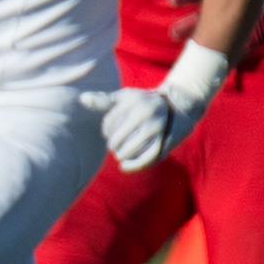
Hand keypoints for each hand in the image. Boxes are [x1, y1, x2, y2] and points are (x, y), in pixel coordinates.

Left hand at [81, 45, 229, 174]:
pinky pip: (148, 157)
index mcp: (133, 101)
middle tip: (113, 147)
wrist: (180, 105)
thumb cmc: (145, 101)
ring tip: (120, 156)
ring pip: (132, 148)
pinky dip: (135, 165)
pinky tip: (124, 167)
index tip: (108, 133)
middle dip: (114, 145)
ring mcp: (158, 127)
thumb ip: (104, 100)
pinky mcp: (168, 140)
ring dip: (123, 155)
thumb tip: (82, 99)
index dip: (106, 131)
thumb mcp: (126, 96)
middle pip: (119, 137)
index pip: (109, 123)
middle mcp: (146, 113)